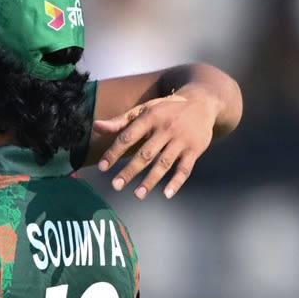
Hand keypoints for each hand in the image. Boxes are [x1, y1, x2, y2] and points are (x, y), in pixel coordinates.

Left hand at [93, 93, 214, 199]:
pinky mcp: (195, 149)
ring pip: (164, 163)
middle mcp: (166, 128)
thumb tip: (95, 126)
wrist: (202, 103)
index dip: (114, 152)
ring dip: (150, 180)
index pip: (128, 137)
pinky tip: (166, 194)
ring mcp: (182, 140)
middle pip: (145, 153)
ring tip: (137, 195)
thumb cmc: (165, 110)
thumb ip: (120, 121)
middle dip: (130, 171)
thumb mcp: (144, 110)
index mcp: (150, 117)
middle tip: (116, 186)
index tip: (102, 167)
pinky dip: (177, 182)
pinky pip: (185, 168)